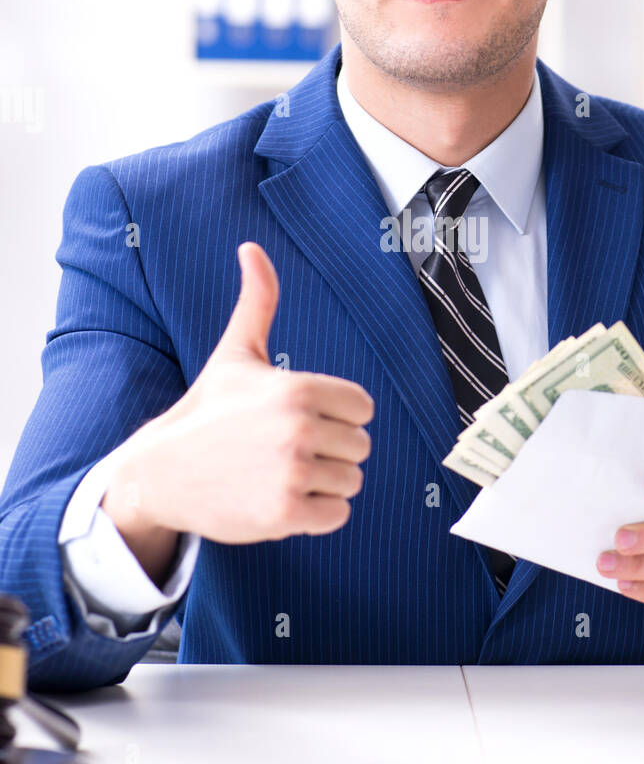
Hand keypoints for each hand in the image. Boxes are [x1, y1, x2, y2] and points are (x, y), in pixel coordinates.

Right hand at [102, 242, 374, 550]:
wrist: (161, 472)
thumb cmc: (206, 411)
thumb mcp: (235, 353)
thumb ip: (258, 301)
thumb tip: (251, 248)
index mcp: (297, 388)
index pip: (363, 408)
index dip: (336, 416)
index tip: (301, 419)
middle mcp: (298, 429)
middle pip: (360, 446)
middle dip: (330, 452)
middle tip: (284, 450)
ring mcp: (292, 473)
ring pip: (351, 482)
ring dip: (323, 484)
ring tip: (280, 473)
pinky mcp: (285, 513)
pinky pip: (338, 515)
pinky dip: (316, 514)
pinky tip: (282, 498)